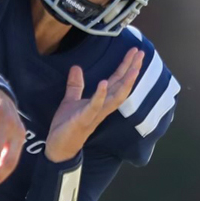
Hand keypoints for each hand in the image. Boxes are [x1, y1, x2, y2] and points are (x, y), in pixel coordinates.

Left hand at [43, 47, 144, 162]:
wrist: (58, 148)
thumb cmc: (67, 126)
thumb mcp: (70, 100)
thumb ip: (75, 85)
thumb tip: (76, 67)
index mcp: (101, 102)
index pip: (117, 81)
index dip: (126, 66)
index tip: (135, 52)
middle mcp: (103, 108)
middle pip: (121, 86)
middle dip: (132, 70)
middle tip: (141, 53)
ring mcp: (95, 114)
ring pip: (115, 97)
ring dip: (125, 83)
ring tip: (134, 68)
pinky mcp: (84, 119)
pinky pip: (94, 106)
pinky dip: (100, 95)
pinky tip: (104, 83)